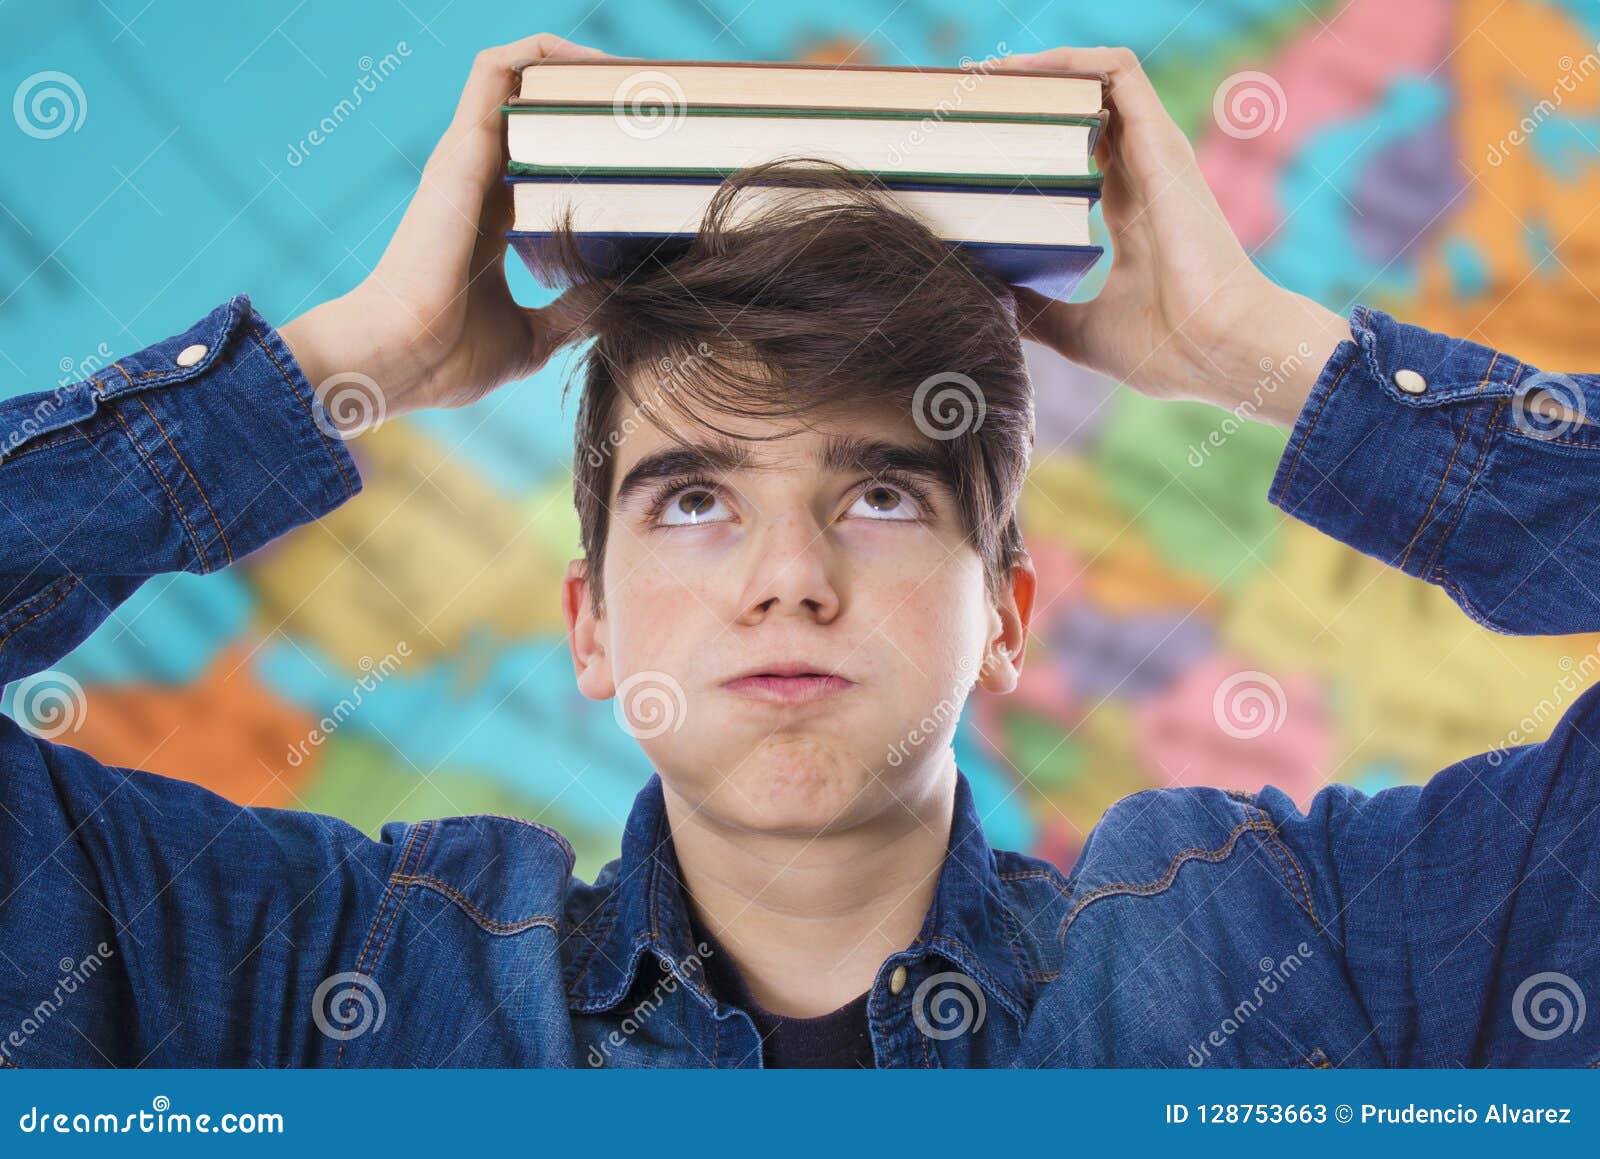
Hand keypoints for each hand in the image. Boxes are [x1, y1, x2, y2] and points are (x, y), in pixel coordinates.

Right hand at [280, 33, 609, 432]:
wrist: (401, 357)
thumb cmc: (450, 357)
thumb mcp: (533, 338)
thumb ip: (573, 314)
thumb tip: (619, 300)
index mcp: (492, 220)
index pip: (541, 162)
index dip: (586, 147)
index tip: (641, 150)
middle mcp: (479, 180)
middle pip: (534, 112)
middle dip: (590, 98)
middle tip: (650, 103)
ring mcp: (468, 159)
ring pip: (518, 77)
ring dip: (573, 64)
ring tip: (634, 74)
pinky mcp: (463, 147)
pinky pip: (495, 67)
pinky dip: (542, 53)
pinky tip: (593, 65)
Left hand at [987, 47, 1346, 426]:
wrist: (1218, 348)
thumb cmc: (1165, 347)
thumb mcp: (1078, 329)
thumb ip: (1035, 310)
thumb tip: (985, 302)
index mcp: (1128, 210)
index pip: (1078, 150)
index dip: (1034, 137)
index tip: (979, 140)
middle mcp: (1141, 173)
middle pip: (1082, 109)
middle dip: (1027, 97)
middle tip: (966, 98)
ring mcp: (1153, 154)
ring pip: (1095, 81)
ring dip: (1039, 69)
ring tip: (982, 77)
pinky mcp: (1160, 142)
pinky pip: (1117, 71)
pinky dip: (1069, 61)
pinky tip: (1019, 71)